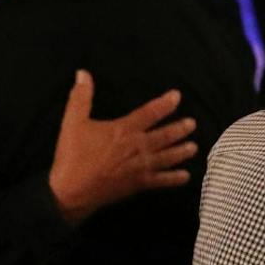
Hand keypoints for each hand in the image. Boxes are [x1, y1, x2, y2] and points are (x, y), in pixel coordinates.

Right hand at [47, 76, 198, 224]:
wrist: (71, 192)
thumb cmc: (73, 156)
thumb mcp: (72, 122)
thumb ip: (80, 97)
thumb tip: (83, 73)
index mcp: (123, 130)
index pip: (149, 113)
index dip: (164, 104)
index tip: (177, 96)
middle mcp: (136, 147)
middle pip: (163, 136)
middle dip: (179, 129)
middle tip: (192, 124)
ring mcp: (139, 168)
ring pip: (166, 157)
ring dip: (181, 152)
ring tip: (194, 147)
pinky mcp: (137, 184)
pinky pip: (160, 181)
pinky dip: (174, 179)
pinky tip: (185, 177)